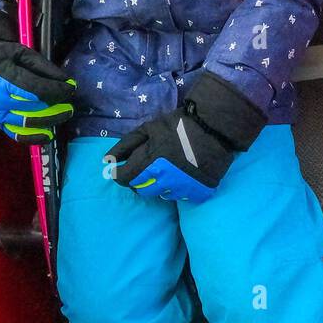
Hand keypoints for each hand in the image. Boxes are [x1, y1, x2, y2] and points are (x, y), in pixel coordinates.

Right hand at [0, 10, 74, 142]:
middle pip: (33, 108)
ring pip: (27, 123)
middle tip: (70, 105)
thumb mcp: (23, 53)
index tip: (72, 88)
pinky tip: (48, 136)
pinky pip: (15, 134)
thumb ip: (44, 67)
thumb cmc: (3, 58)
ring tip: (64, 114)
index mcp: (3, 76)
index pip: (35, 89)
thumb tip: (66, 81)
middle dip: (56, 107)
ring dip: (50, 121)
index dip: (56, 91)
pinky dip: (33, 137)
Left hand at [107, 72, 264, 202]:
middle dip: (139, 179)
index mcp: (151, 162)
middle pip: (140, 190)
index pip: (123, 179)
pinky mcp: (197, 193)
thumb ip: (126, 145)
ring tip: (167, 168)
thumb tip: (106, 160)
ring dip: (158, 184)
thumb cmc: (179, 125)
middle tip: (149, 165)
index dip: (120, 173)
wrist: (216, 127)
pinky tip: (182, 174)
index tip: (122, 168)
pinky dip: (177, 188)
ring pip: (159, 194)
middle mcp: (164, 179)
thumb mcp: (150, 128)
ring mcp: (182, 188)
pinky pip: (179, 197)